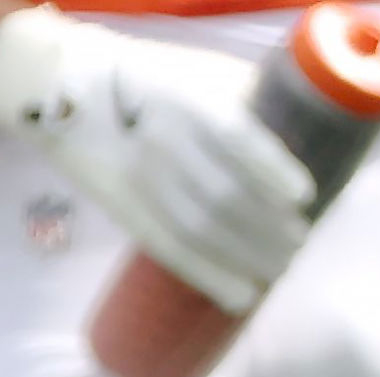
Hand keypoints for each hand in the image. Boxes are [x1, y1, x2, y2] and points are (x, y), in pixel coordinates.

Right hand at [0, 6, 314, 311]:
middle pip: (223, 194)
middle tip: (296, 243)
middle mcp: (160, 140)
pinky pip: (169, 249)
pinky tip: (240, 296)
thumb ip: (241, 110)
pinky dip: (209, 277)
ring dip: (245, 256)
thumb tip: (292, 156)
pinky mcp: (122, 207)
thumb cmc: (155, 84)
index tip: (304, 196)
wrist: (75, 92)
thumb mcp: (199, 78)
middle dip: (266, 226)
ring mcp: (137, 177)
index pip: (238, 141)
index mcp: (186, 101)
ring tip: (278, 268)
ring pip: (199, 229)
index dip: (273, 173)